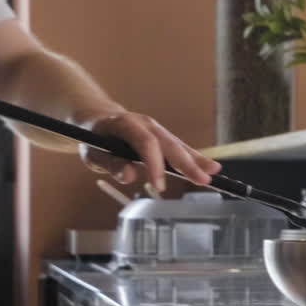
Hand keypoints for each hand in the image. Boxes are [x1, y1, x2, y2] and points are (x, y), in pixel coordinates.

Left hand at [78, 108, 220, 189]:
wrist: (97, 119)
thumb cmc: (94, 139)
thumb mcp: (92, 153)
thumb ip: (109, 163)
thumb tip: (128, 176)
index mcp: (126, 124)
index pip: (145, 143)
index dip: (154, 164)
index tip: (158, 186)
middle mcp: (146, 124)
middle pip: (169, 143)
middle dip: (186, 163)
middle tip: (202, 180)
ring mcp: (156, 129)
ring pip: (178, 145)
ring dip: (196, 160)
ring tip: (213, 172)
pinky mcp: (162, 137)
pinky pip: (179, 148)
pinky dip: (194, 158)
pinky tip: (210, 167)